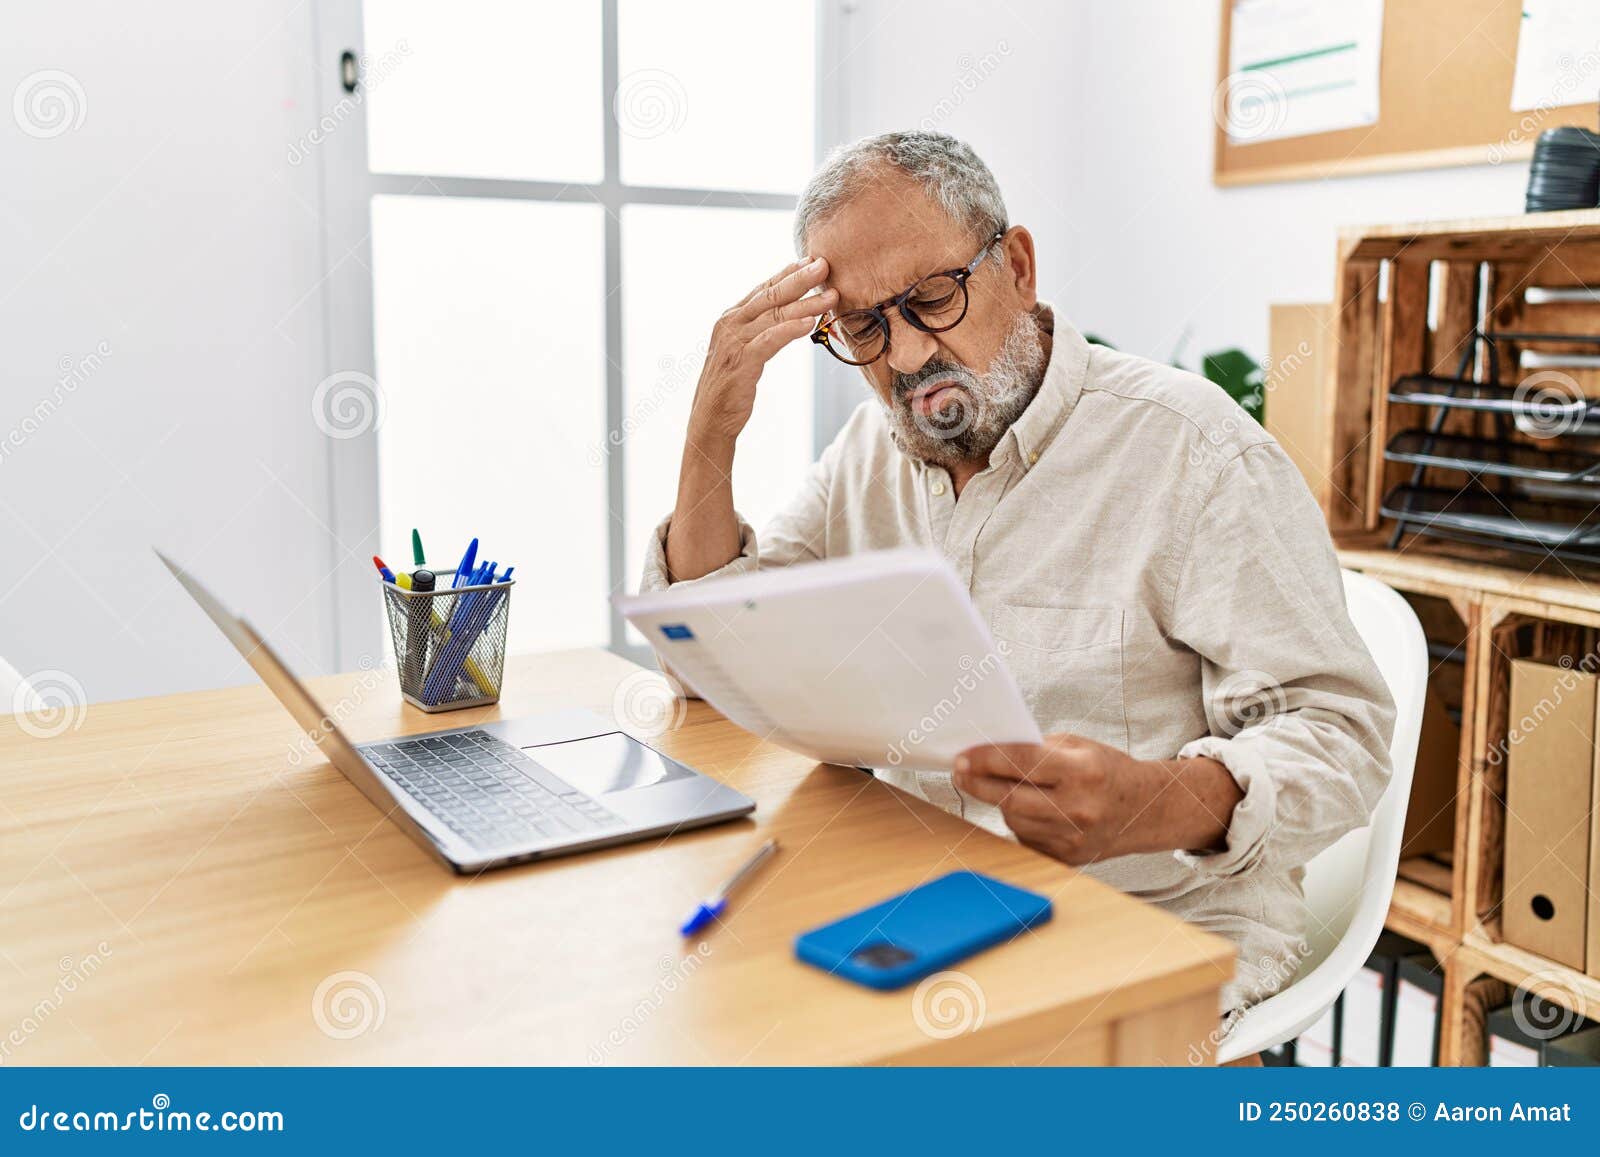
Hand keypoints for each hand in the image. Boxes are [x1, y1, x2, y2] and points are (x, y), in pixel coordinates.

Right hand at [688, 257, 835, 444]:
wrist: (710, 420)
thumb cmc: (731, 386)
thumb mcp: (744, 350)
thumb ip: (760, 330)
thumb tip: (788, 314)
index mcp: (731, 318)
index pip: (764, 290)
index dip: (788, 274)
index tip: (812, 261)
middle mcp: (730, 324)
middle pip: (771, 296)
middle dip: (800, 279)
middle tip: (824, 265)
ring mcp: (734, 342)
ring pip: (775, 316)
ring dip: (806, 304)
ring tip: (830, 295)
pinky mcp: (741, 363)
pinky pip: (769, 341)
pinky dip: (790, 329)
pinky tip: (810, 322)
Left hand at [953, 735, 1146, 865]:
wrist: (1145, 809)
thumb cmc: (1107, 771)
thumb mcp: (1078, 747)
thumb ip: (1037, 749)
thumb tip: (991, 751)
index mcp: (1082, 772)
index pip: (1022, 763)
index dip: (986, 759)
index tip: (963, 756)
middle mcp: (1078, 808)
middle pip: (1010, 798)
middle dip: (977, 783)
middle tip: (959, 770)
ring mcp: (1073, 838)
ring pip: (1014, 820)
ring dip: (999, 802)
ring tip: (997, 785)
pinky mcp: (1067, 857)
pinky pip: (1026, 837)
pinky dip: (1019, 821)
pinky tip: (1027, 808)